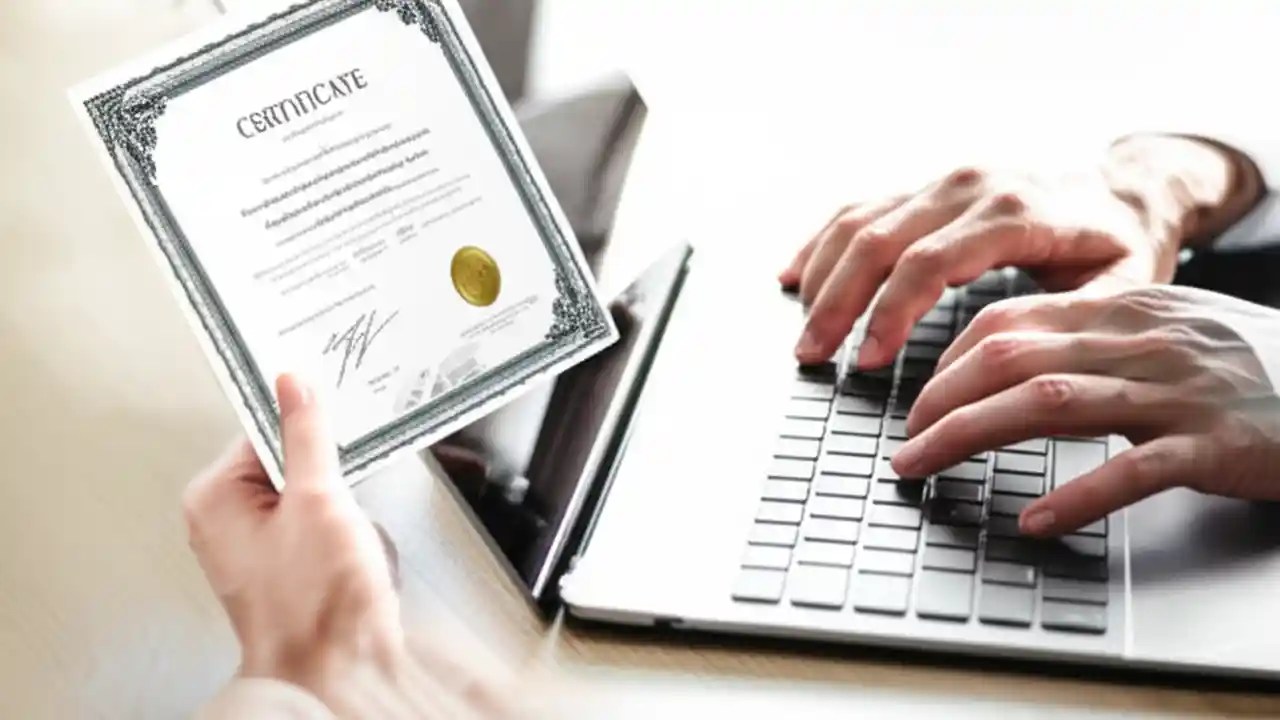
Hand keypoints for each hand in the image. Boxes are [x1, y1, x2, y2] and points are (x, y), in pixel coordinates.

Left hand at [185, 375, 517, 717]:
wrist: (340, 671)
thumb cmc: (316, 603)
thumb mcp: (319, 498)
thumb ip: (306, 434)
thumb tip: (293, 385)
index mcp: (215, 498)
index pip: (261, 428)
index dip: (305, 424)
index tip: (334, 418)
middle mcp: (225, 522)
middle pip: (285, 460)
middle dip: (327, 474)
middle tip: (341, 496)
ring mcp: (255, 547)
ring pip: (308, 494)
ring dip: (340, 506)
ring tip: (346, 535)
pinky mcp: (285, 567)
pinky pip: (317, 525)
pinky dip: (342, 532)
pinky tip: (351, 552)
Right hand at [782, 135, 1255, 366]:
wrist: (1125, 190)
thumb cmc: (1121, 247)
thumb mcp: (1121, 289)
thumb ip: (1066, 321)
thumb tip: (1000, 363)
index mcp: (1015, 212)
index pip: (930, 262)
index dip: (890, 313)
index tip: (866, 361)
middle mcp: (970, 186)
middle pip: (880, 241)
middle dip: (838, 303)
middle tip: (812, 355)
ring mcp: (942, 181)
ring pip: (860, 222)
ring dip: (823, 278)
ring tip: (804, 332)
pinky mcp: (925, 187)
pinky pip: (858, 208)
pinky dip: (821, 243)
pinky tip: (795, 276)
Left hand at [891, 286, 1279, 536]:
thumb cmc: (1252, 366)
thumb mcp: (1167, 331)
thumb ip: (1092, 338)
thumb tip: (1003, 361)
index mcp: (1123, 308)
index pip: (1006, 320)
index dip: (946, 360)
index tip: (919, 399)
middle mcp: (1141, 339)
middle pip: (1009, 359)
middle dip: (938, 402)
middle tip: (903, 446)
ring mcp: (1177, 390)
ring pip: (1050, 404)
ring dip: (971, 437)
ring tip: (926, 468)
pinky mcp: (1215, 443)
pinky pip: (1133, 468)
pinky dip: (1078, 495)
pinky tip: (1037, 520)